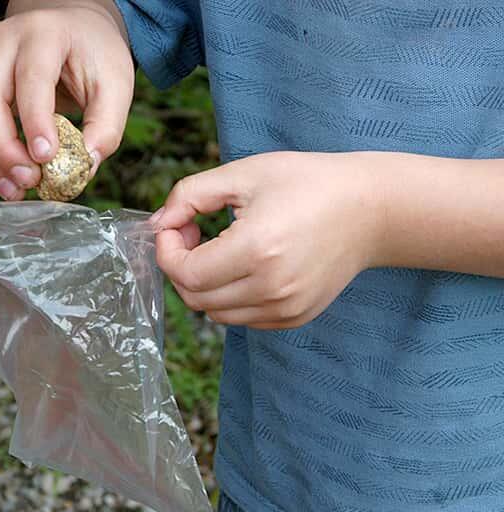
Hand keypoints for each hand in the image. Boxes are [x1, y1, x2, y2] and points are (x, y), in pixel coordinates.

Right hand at [0, 0, 133, 199]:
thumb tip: (85, 167)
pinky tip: (6, 179)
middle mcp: (3, 41)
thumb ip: (106, 126)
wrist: (72, 31)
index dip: (35, 121)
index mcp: (43, 33)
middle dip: (4, 147)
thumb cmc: (93, 55)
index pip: (32, 79)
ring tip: (16, 189)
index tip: (46, 158)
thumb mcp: (115, 84)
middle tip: (29, 181)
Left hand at [152, 151, 382, 328]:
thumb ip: (190, 195)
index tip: (176, 227)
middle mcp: (272, 287)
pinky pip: (242, 318)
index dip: (167, 251)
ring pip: (215, 313)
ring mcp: (286, 308)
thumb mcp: (245, 174)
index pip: (185, 274)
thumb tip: (158, 224)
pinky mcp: (295, 317)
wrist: (372, 210)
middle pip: (195, 298)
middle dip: (181, 266)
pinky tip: (245, 265)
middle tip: (195, 233)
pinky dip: (230, 297)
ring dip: (204, 284)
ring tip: (221, 249)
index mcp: (257, 250)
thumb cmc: (309, 183)